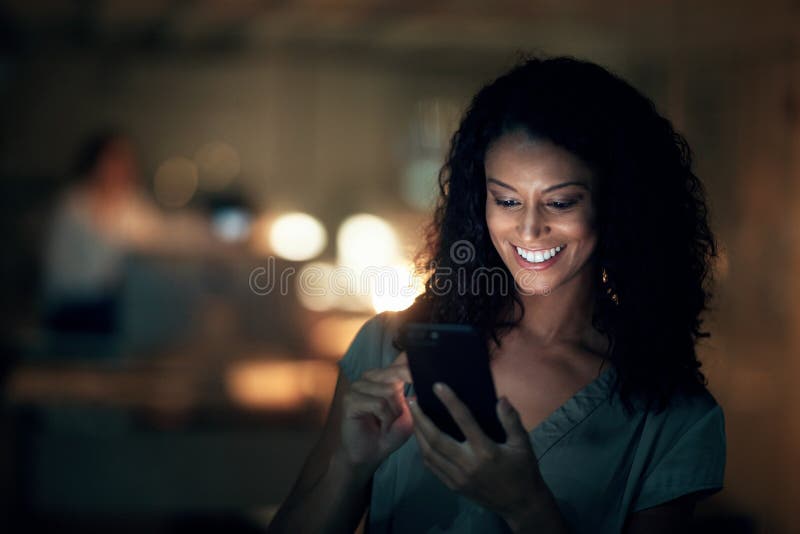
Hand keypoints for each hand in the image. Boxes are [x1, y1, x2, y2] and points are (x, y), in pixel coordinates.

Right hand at [338, 352, 413, 472]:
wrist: (368, 456)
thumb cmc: (388, 435)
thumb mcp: (409, 417)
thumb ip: (415, 401)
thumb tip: (422, 387)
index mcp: (385, 376)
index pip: (400, 359)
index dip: (413, 359)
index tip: (432, 358)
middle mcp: (370, 377)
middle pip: (396, 373)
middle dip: (404, 398)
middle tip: (403, 414)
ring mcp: (358, 386)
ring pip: (389, 391)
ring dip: (394, 413)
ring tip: (388, 424)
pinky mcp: (350, 399)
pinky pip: (379, 404)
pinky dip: (385, 419)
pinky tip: (381, 428)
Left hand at [408, 383, 550, 528]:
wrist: (521, 504)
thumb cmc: (522, 470)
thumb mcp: (523, 444)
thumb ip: (511, 420)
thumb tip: (500, 399)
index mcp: (486, 451)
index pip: (464, 421)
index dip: (449, 401)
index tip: (437, 386)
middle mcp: (468, 464)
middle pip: (436, 439)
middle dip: (421, 418)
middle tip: (412, 401)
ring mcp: (458, 478)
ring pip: (430, 453)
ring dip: (418, 433)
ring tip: (413, 416)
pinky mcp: (453, 486)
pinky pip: (432, 466)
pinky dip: (423, 450)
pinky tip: (420, 438)